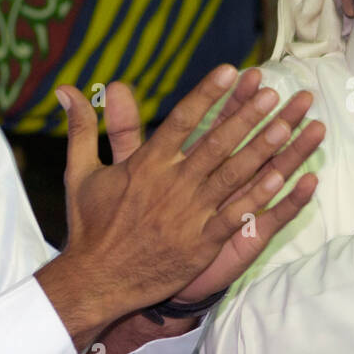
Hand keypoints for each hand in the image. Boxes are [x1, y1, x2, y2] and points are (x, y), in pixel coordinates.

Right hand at [37, 66, 320, 348]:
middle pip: (216, 144)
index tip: (231, 71)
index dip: (208, 94)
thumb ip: (82, 128)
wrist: (95, 282)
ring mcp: (189, 215)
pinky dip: (260, 196)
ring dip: (262, 149)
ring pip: (233, 176)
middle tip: (273, 93)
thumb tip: (66, 90)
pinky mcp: (201, 244)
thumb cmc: (89, 228)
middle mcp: (171, 185)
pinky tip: (284, 178)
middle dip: (246, 116)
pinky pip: (237, 216)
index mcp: (146, 165)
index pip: (181, 120)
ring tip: (288, 126)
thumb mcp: (80, 173)